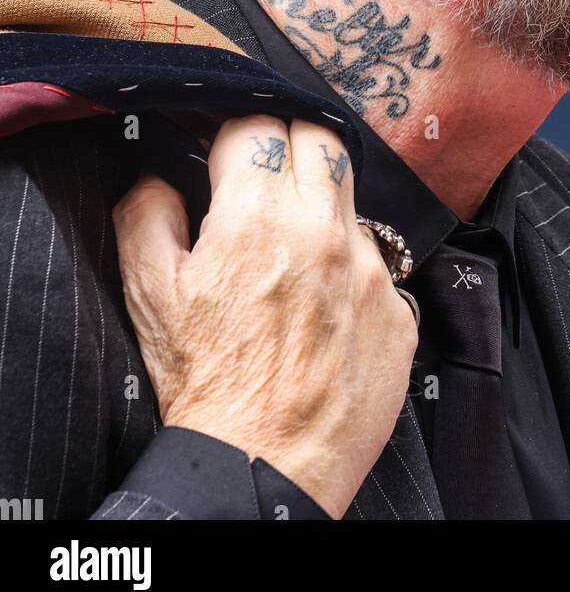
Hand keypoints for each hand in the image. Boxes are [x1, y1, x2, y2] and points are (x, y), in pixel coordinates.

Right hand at [113, 115, 418, 518]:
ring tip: (293, 248)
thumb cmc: (203, 386)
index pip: (257, 122)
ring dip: (322, 204)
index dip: (235, 133)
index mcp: (257, 217)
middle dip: (289, 143)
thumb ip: (147, 213)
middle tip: (266, 175)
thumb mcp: (149, 294)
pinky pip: (379, 260)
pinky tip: (322, 302)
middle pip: (321, 135)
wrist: (262, 469)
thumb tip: (161, 173)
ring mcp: (370, 269)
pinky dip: (350, 266)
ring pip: (353, 196)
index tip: (227, 152)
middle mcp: (324, 230)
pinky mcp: (399, 308)